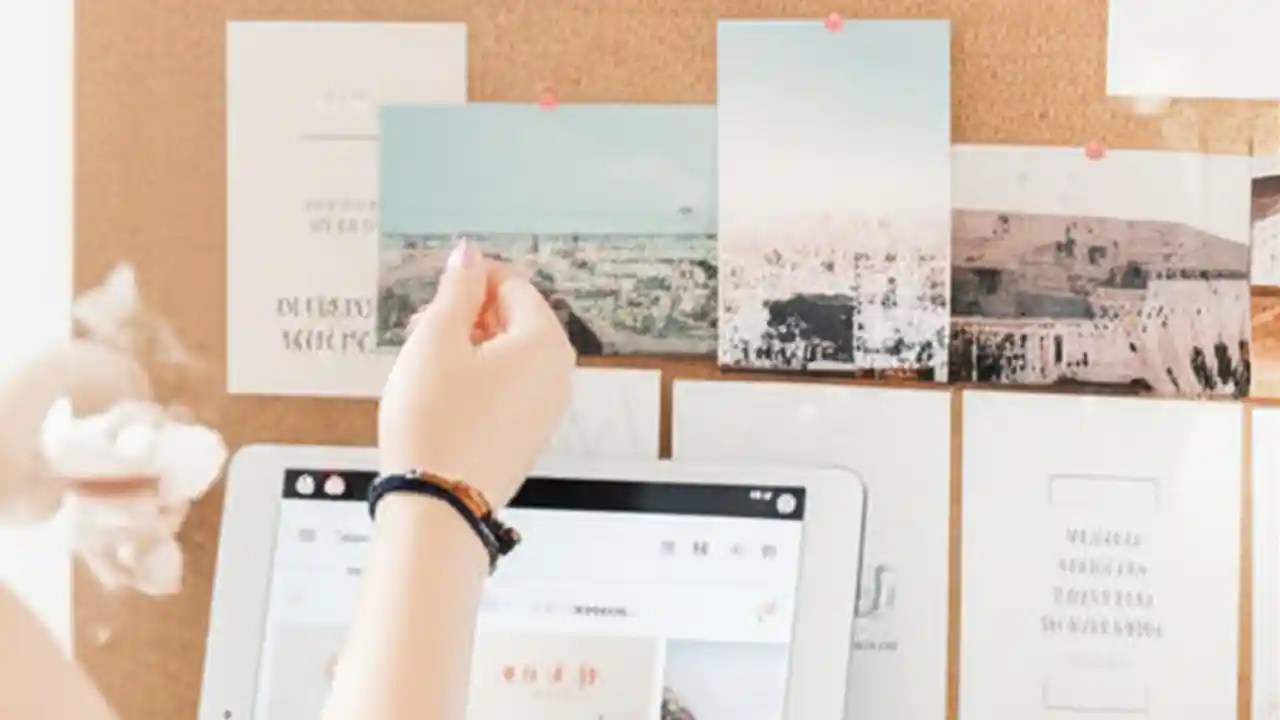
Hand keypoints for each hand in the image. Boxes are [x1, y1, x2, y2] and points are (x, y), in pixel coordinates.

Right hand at [377, 240, 575, 507]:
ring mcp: (547, 408)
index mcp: (545, 342)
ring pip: (508, 355)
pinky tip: (440, 393)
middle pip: (514, 319)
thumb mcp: (436, 340)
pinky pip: (507, 388)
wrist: (438, 504)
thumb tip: (469, 255)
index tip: (437, 288)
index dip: (470, 279)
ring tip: (423, 361)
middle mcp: (557, 374)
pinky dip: (477, 379)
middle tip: (421, 328)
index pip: (512, 284)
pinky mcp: (528, 434)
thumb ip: (456, 290)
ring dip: (467, 347)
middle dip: (467, 315)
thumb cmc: (436, 423)